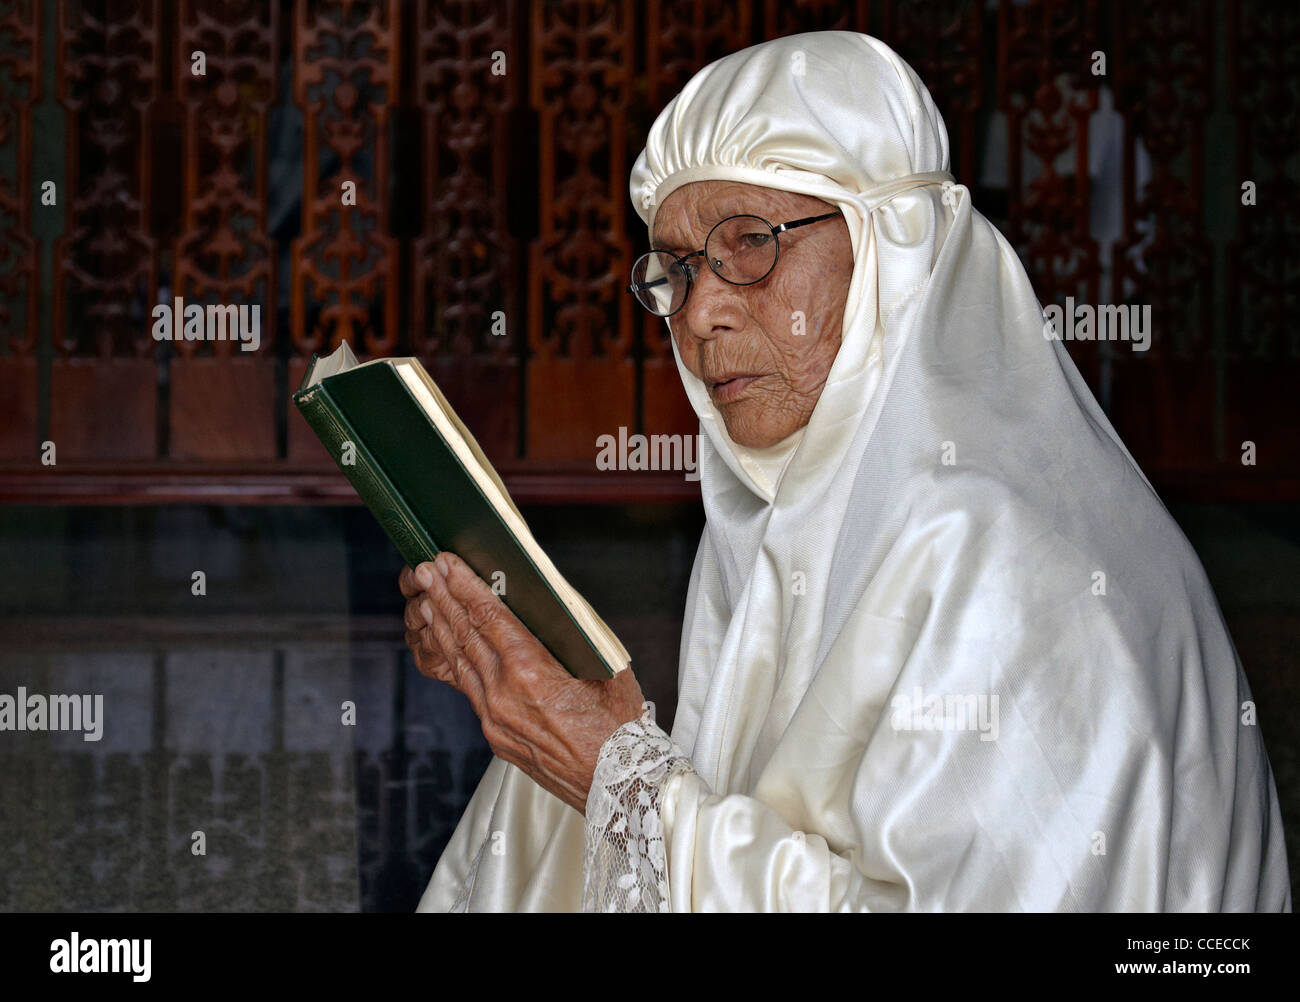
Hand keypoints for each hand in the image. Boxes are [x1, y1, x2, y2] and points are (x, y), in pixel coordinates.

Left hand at [400, 552, 645, 814]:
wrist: (617, 783)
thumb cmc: (619, 725)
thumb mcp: (603, 666)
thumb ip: (571, 631)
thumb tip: (548, 599)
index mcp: (531, 673)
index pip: (489, 618)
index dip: (466, 587)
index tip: (449, 563)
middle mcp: (504, 696)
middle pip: (466, 636)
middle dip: (444, 599)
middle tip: (426, 570)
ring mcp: (494, 719)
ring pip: (460, 662)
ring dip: (441, 626)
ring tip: (427, 598)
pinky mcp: (495, 736)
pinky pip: (468, 688)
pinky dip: (455, 659)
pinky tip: (447, 642)